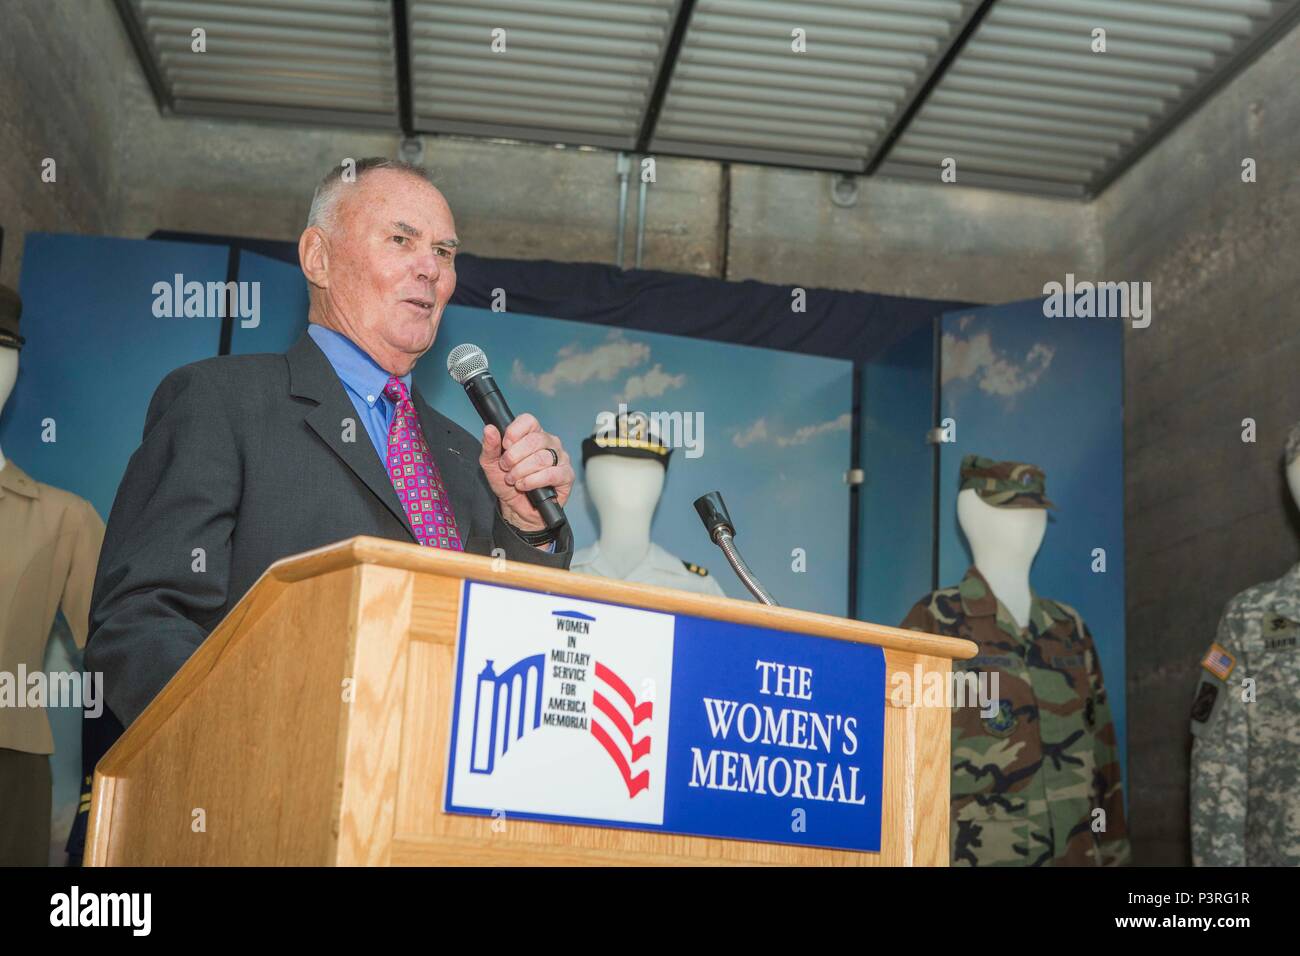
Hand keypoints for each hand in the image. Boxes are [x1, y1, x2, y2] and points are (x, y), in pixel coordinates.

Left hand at [479, 413, 573, 532]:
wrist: (516, 507)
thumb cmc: (507, 483)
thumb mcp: (491, 464)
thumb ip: (490, 446)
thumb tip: (489, 429)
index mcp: (533, 434)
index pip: (528, 421)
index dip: (514, 433)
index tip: (505, 446)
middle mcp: (549, 443)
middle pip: (534, 440)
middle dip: (515, 457)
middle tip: (506, 468)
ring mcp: (561, 458)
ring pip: (541, 458)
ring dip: (522, 472)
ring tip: (514, 480)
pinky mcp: (566, 475)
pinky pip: (551, 474)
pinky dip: (533, 481)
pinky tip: (524, 486)